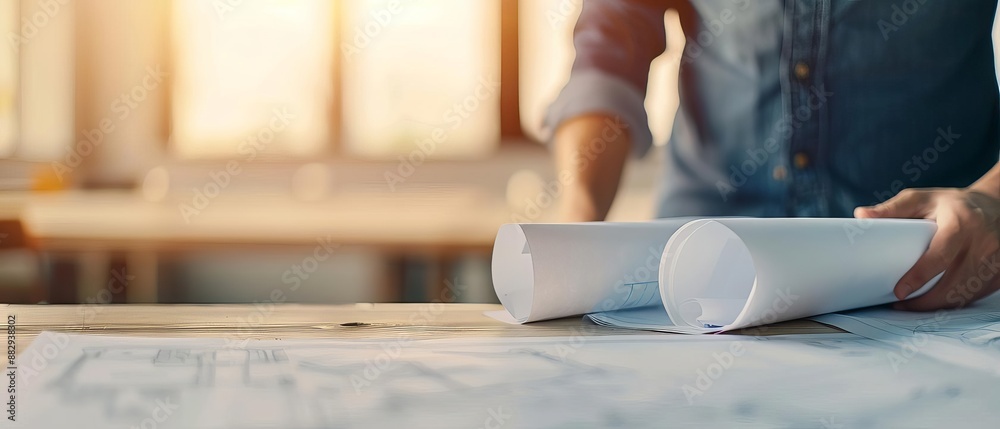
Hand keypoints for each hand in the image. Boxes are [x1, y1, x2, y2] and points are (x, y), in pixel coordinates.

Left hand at [855, 188, 999, 310]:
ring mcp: (996, 261)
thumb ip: (892, 208)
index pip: (940, 256)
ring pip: (964, 295)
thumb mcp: (922, 199)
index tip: (899, 292)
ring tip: (913, 304)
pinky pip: (974, 296)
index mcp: (962, 224)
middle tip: (899, 304)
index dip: (919, 277)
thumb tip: (860, 215)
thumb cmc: (952, 204)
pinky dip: (954, 301)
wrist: (996, 205)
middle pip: (953, 284)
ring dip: (937, 305)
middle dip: (924, 301)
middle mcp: (984, 243)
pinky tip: (936, 300)